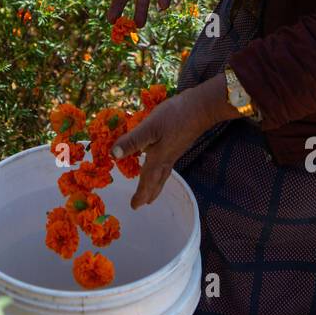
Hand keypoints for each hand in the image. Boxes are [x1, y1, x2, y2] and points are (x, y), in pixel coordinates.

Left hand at [111, 75, 227, 208]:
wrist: (201, 108)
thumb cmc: (175, 116)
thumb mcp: (149, 127)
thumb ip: (132, 141)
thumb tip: (113, 154)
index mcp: (158, 158)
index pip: (147, 181)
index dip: (140, 194)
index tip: (134, 207)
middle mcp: (167, 159)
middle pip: (158, 182)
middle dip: (149, 193)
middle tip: (142, 204)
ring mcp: (174, 152)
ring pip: (164, 174)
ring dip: (156, 185)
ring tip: (152, 192)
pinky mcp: (178, 143)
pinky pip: (167, 165)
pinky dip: (161, 171)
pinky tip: (161, 163)